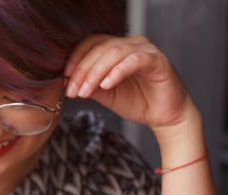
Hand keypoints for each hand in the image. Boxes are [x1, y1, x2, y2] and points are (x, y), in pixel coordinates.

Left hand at [64, 35, 196, 130]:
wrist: (164, 117)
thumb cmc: (137, 102)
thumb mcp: (106, 95)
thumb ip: (89, 85)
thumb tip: (66, 81)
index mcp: (117, 49)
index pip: (91, 43)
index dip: (75, 58)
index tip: (64, 78)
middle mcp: (131, 44)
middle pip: (100, 47)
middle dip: (82, 70)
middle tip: (72, 90)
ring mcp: (145, 50)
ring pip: (113, 52)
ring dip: (95, 73)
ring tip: (85, 91)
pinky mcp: (157, 60)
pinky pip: (133, 60)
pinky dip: (117, 72)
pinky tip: (106, 85)